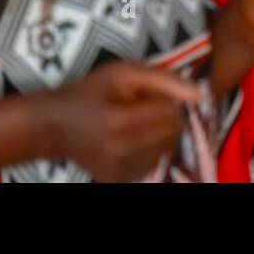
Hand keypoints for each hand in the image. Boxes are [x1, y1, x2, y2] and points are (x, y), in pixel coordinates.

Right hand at [41, 61, 201, 181]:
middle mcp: (122, 151)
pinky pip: (153, 161)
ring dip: (160, 132)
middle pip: (173, 132)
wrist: (53, 126)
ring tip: (135, 121)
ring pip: (167, 147)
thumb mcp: (123, 72)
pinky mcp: (119, 180)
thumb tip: (200, 94)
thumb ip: (163, 79)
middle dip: (166, 116)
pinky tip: (130, 137)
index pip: (172, 113)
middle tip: (142, 107)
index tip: (149, 94)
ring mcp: (120, 170)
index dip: (167, 99)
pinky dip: (150, 148)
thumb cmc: (90, 92)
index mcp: (120, 122)